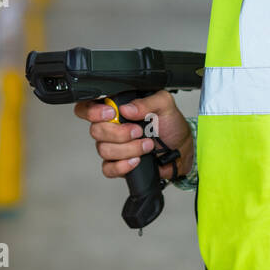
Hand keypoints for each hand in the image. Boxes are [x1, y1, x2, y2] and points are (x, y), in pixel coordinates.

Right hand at [74, 90, 193, 182]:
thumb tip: (127, 109)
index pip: (88, 107)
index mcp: (118, 109)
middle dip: (119, 133)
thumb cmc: (171, 125)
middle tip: (138, 131)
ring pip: (103, 150)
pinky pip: (108, 168)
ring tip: (146, 145)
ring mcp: (113, 146)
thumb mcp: (165, 105)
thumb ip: (147, 101)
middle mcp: (111, 127)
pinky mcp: (118, 164)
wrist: (181, 149)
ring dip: (128, 149)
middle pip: (95, 130)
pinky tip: (136, 160)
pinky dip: (122, 166)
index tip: (111, 113)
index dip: (92, 111)